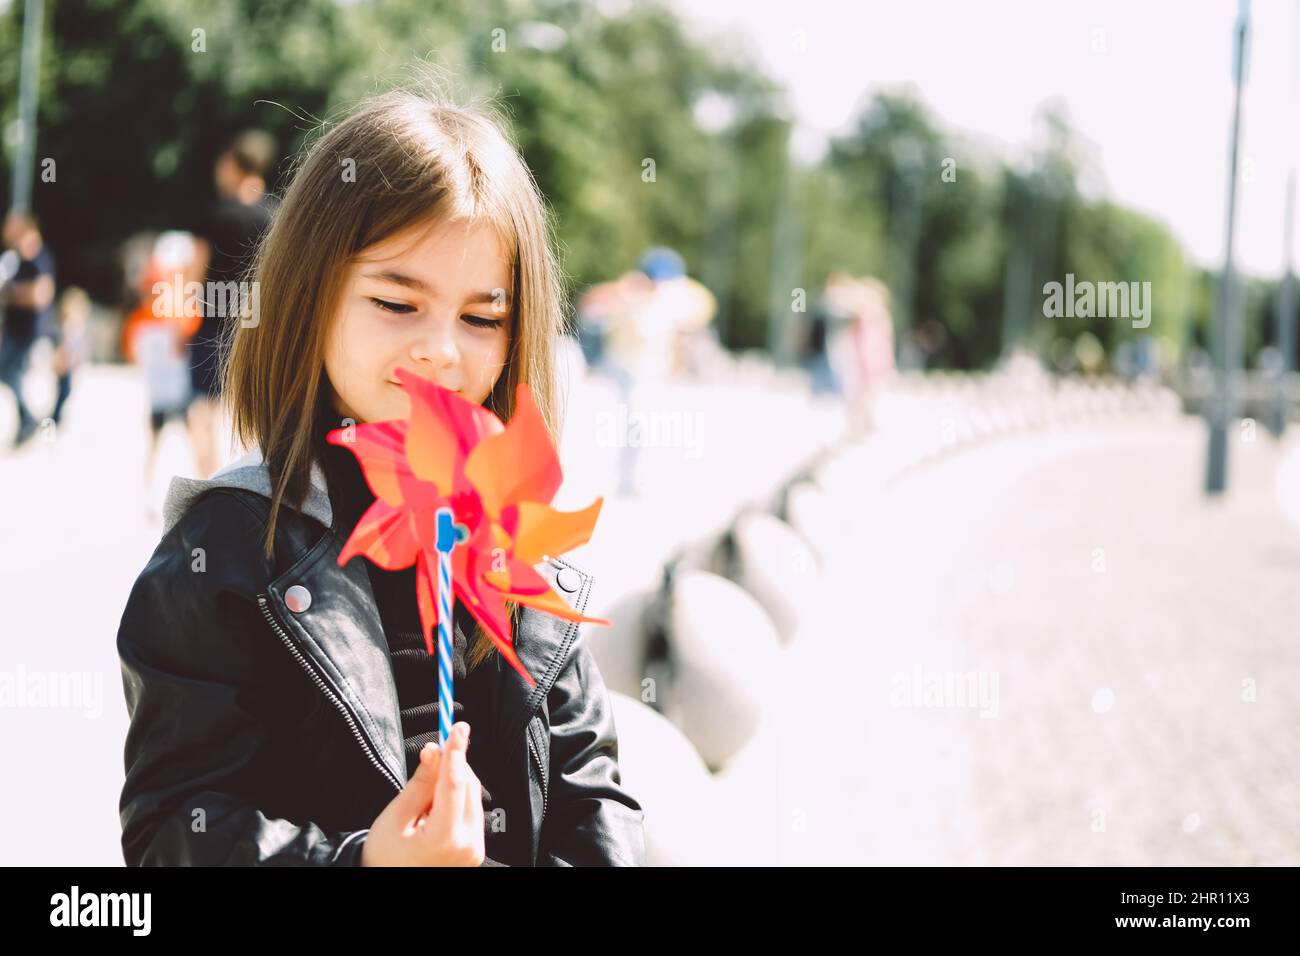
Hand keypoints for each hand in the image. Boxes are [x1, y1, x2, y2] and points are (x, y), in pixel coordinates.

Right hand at [360, 721, 484, 865]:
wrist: (389, 888)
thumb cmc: (385, 857)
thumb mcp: (396, 817)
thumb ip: (419, 783)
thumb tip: (433, 749)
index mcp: (444, 837)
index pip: (455, 783)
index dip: (456, 751)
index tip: (458, 727)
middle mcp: (467, 844)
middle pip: (469, 787)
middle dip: (454, 766)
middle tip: (433, 756)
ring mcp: (475, 850)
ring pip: (473, 797)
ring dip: (455, 784)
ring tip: (425, 802)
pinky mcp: (476, 851)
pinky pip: (473, 813)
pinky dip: (458, 801)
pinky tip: (435, 810)